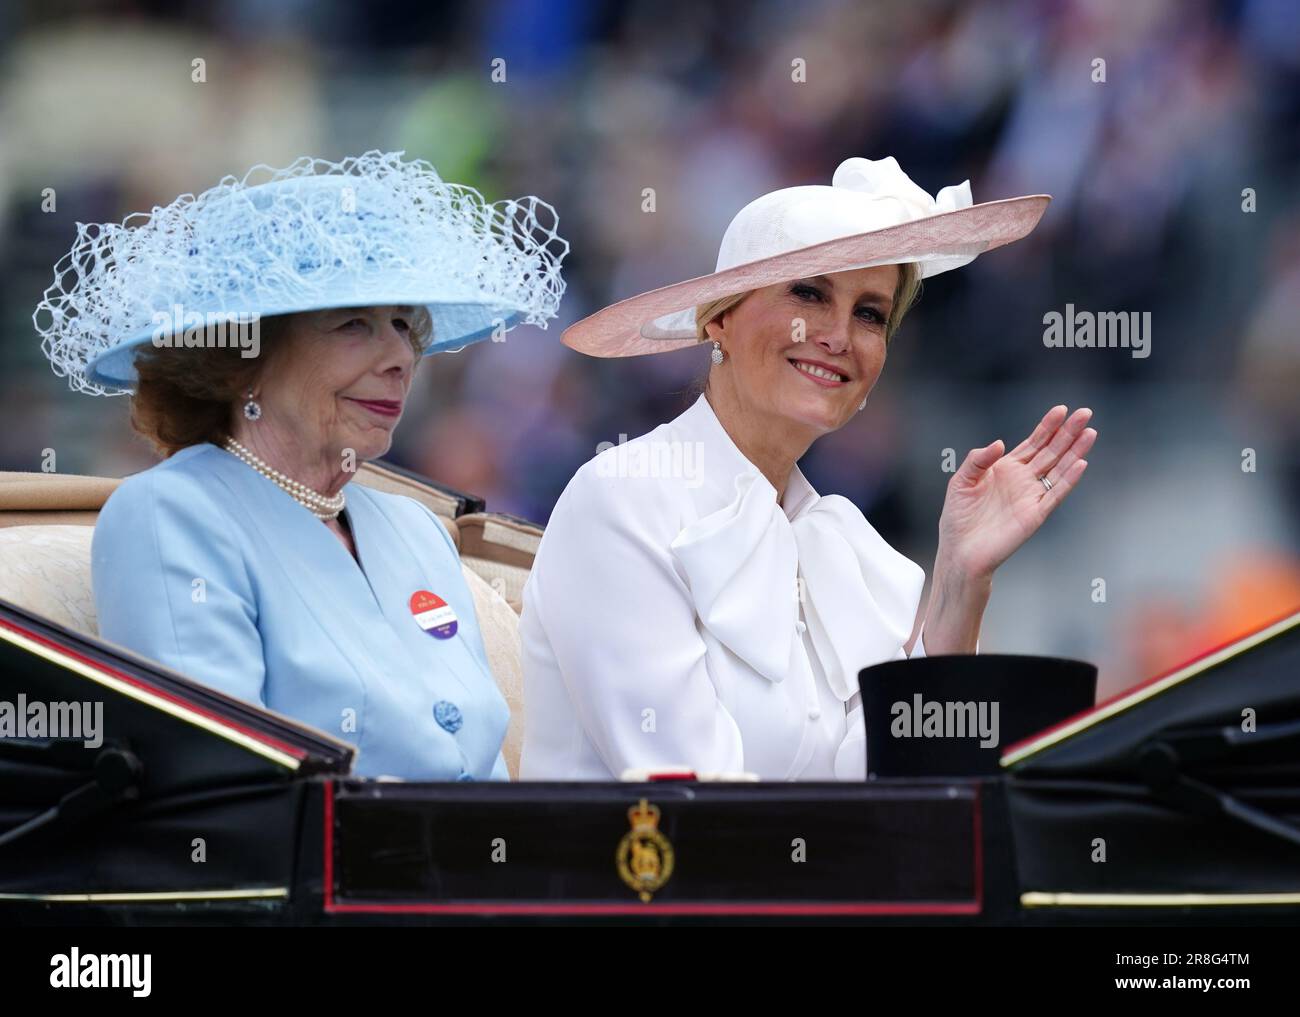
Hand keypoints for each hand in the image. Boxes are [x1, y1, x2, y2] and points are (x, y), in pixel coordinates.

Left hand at [937, 405, 1095, 580]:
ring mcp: (1031, 496)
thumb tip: (1000, 443)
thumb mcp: (961, 481)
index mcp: (1006, 469)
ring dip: (1075, 451)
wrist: (960, 551)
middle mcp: (1023, 480)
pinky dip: (1069, 479)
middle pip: (1051, 451)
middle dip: (1068, 432)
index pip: (1033, 443)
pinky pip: (1055, 493)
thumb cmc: (958, 518)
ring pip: (1059, 469)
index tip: (1061, 409)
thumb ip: (977, 459)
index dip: (1047, 426)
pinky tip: (1080, 463)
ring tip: (1090, 433)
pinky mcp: (1035, 514)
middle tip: (1085, 413)